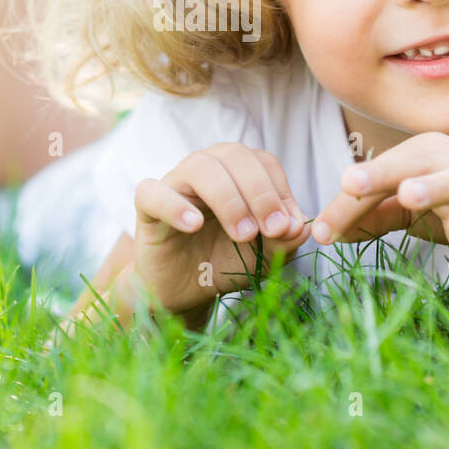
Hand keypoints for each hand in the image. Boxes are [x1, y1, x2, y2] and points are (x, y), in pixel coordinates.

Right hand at [132, 144, 311, 316]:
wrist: (185, 293)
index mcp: (237, 172)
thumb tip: (301, 226)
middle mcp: (207, 169)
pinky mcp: (146, 207)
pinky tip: (194, 225)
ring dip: (227, 198)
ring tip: (242, 233)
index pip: (263, 161)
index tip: (289, 227)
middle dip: (259, 192)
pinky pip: (152, 192)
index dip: (280, 190)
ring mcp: (174, 184)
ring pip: (199, 166)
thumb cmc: (225, 262)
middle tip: (272, 230)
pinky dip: (175, 205)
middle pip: (234, 155)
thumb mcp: (263, 255)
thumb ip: (284, 240)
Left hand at [310, 132, 448, 267]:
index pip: (376, 177)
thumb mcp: (407, 210)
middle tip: (350, 184)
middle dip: (381, 173)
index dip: (346, 203)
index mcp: (420, 155)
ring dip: (435, 186)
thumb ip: (371, 215)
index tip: (320, 231)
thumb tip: (324, 232)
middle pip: (414, 161)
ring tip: (408, 196)